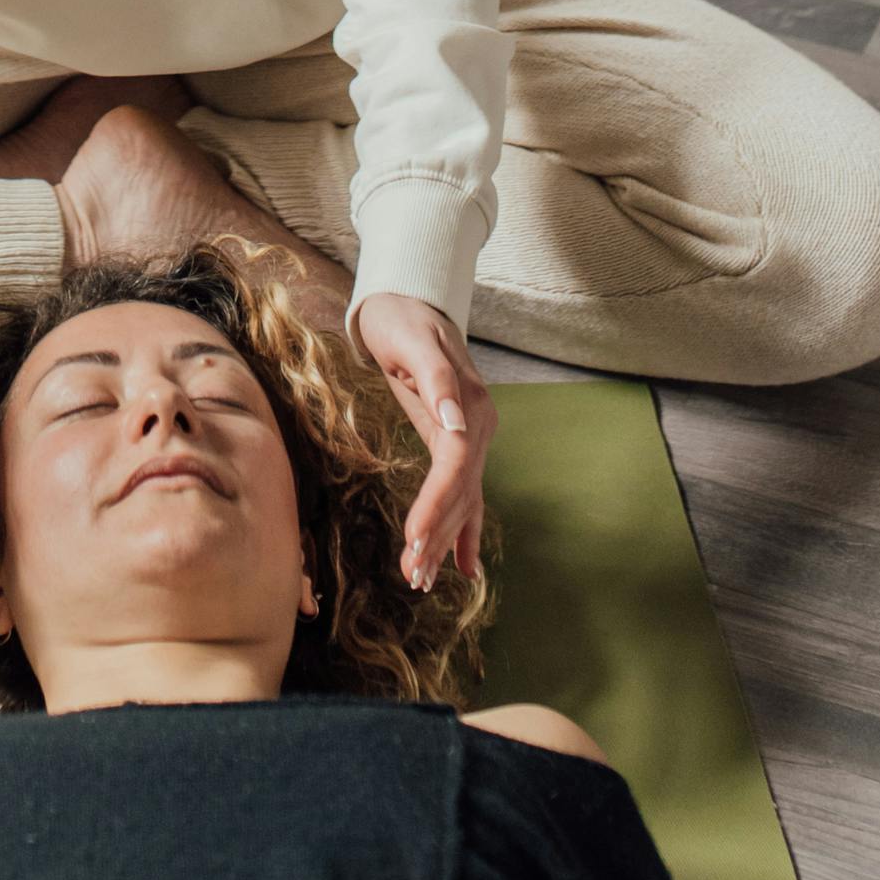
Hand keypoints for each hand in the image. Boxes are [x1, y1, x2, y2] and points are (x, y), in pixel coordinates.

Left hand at [355, 292, 493, 588]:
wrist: (407, 301)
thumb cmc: (402, 319)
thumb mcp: (413, 341)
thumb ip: (438, 381)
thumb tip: (455, 424)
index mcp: (470, 404)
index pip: (455, 465)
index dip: (437, 505)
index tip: (415, 539)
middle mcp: (478, 425)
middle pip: (461, 490)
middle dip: (437, 534)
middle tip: (412, 574)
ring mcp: (473, 435)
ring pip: (463, 497)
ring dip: (445, 539)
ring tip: (420, 577)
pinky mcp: (459, 441)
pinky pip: (466, 492)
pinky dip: (466, 530)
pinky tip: (464, 566)